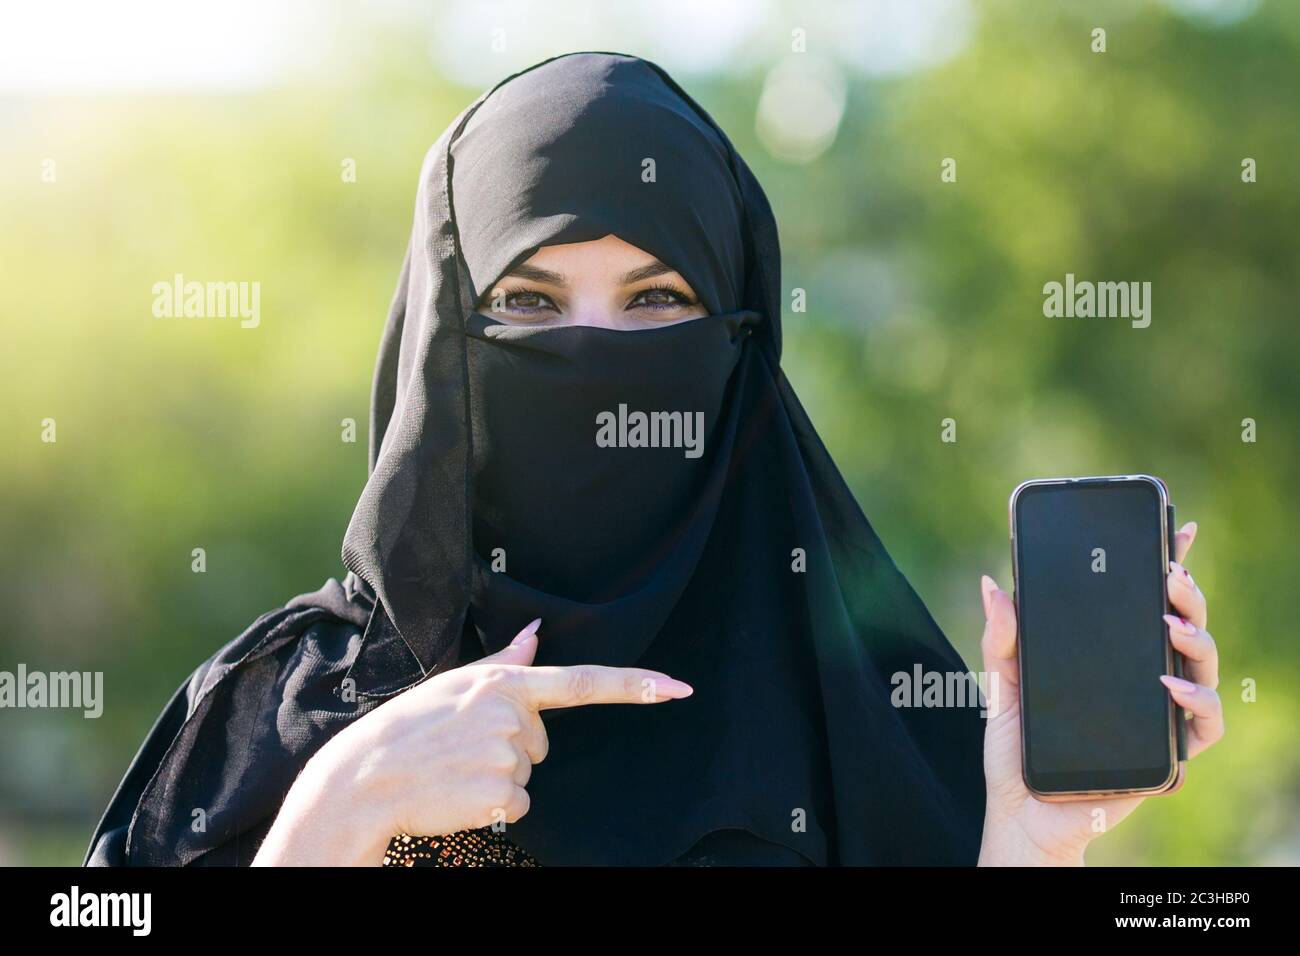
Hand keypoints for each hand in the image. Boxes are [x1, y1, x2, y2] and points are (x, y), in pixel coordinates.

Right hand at [253, 618, 692, 864]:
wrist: (366, 775)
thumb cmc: (410, 726)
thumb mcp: (456, 683)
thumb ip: (506, 661)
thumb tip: (537, 631)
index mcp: (504, 682)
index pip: (583, 682)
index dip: (635, 686)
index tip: (678, 688)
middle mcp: (511, 713)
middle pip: (542, 740)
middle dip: (510, 746)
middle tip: (463, 746)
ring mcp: (508, 754)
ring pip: (528, 772)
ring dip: (496, 775)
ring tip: (455, 767)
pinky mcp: (502, 794)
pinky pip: (517, 803)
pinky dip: (491, 805)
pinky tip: (458, 792)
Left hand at [977, 521, 1224, 865]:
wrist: (1022, 811)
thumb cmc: (1016, 748)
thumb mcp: (1003, 684)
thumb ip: (1000, 636)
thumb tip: (991, 582)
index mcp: (1111, 654)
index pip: (1147, 602)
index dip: (1169, 564)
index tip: (1177, 528)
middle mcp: (1143, 676)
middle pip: (1183, 623)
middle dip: (1186, 591)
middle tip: (1170, 573)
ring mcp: (1161, 713)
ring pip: (1203, 664)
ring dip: (1195, 636)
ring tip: (1167, 621)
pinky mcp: (1170, 753)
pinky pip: (1204, 724)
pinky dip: (1196, 700)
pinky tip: (1169, 684)